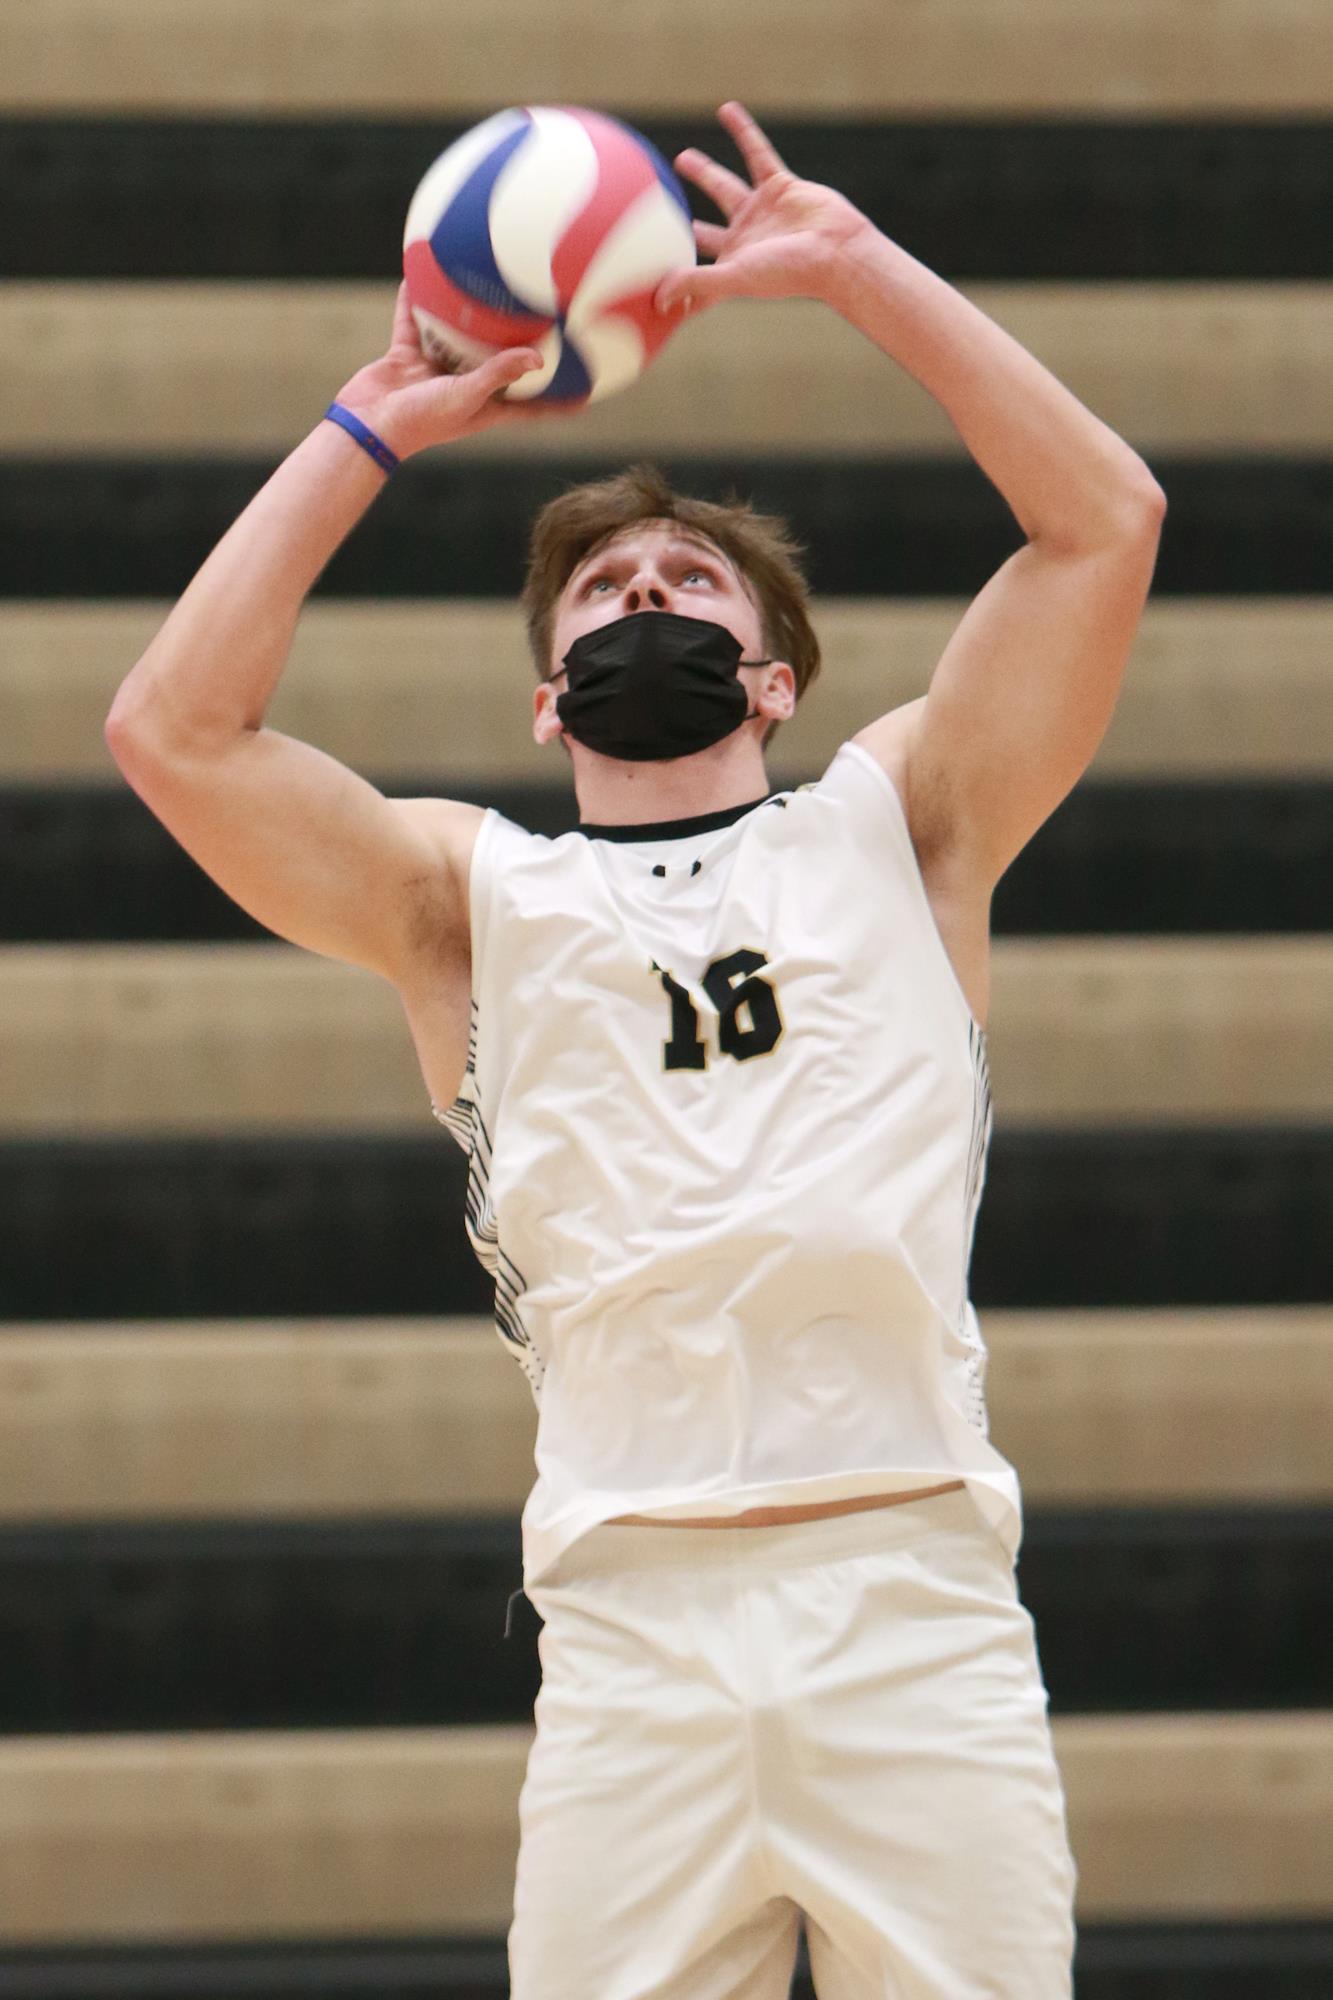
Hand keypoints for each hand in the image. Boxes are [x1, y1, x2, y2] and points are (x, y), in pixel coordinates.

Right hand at [334, 282, 572, 459]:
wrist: (368, 427)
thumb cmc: (420, 422)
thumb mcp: (465, 397)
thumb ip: (498, 374)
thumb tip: (535, 357)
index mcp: (485, 407)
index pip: (531, 407)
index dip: (559, 402)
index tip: (587, 392)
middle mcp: (464, 388)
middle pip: (499, 365)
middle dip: (519, 347)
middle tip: (547, 321)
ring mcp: (435, 372)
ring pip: (457, 339)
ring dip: (467, 319)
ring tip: (487, 288)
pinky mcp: (406, 358)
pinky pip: (414, 325)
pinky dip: (415, 304)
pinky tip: (421, 277)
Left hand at [655, 103, 875, 317]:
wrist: (836, 252)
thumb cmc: (789, 272)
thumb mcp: (735, 278)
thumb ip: (695, 283)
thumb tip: (659, 300)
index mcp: (734, 265)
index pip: (697, 274)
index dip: (677, 279)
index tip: (651, 281)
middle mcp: (746, 239)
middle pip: (707, 231)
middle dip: (687, 227)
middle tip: (659, 217)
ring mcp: (762, 211)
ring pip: (725, 186)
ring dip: (705, 172)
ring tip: (682, 158)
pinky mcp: (780, 185)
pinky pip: (756, 151)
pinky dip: (743, 131)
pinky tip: (726, 109)